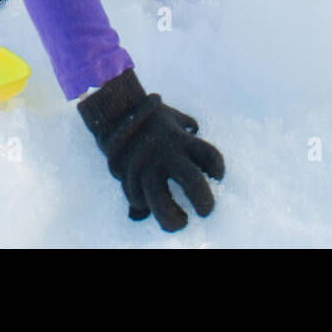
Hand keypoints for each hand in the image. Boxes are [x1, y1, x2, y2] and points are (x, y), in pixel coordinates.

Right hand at [78, 68, 223, 232]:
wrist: (113, 111)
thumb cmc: (148, 115)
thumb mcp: (171, 117)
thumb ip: (185, 127)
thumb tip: (195, 131)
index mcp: (180, 138)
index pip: (210, 155)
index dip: (218, 168)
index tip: (217, 176)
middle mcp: (166, 153)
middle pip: (193, 181)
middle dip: (203, 201)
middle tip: (206, 211)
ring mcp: (146, 166)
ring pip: (161, 201)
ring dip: (172, 218)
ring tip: (181, 220)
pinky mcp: (128, 177)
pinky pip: (138, 199)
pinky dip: (145, 205)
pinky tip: (150, 204)